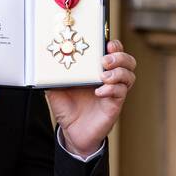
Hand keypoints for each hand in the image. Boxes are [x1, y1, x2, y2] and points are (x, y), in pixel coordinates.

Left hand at [45, 39, 135, 156]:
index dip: (114, 45)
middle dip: (120, 56)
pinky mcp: (114, 105)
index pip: (114, 51)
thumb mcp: (56, 89)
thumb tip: (45, 63)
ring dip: (118, 72)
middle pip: (128, 61)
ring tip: (103, 76)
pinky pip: (121, 93)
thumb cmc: (67, 108)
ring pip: (129, 76)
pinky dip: (112, 89)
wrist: (71, 132)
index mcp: (97, 69)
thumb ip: (54, 76)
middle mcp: (109, 78)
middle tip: (105, 60)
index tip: (107, 43)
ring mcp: (114, 92)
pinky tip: (99, 92)